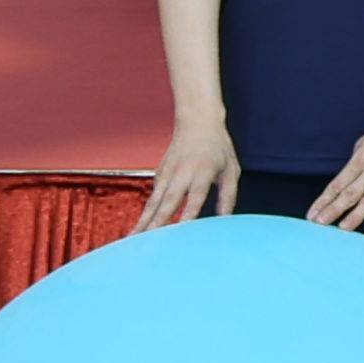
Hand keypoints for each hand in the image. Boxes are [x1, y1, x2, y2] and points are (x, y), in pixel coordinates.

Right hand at [136, 112, 235, 234]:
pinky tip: (139, 230)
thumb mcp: (231, 169)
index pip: (194, 198)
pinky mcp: (159, 174)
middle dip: (157, 222)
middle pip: (168, 201)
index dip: (187, 215)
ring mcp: (168, 173)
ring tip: (132, 239)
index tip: (180, 232)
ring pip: (154, 201)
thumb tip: (225, 220)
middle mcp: (182, 173)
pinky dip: (146, 213)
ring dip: (143, 220)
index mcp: (203, 172)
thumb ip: (228, 195)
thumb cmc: (218, 147)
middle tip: (147, 241)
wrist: (197, 121)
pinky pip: (153, 197)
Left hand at [307, 94, 363, 234]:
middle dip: (332, 212)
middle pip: (349, 196)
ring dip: (353, 218)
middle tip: (319, 224)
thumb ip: (357, 159)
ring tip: (341, 230)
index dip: (324, 201)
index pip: (338, 185)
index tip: (313, 213)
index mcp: (361, 158)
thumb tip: (350, 175)